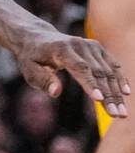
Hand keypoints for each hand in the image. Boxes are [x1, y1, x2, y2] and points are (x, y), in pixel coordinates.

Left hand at [14, 32, 128, 116]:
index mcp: (63, 50)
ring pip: (109, 72)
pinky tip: (126, 94)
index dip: (90, 84)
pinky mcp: (99, 49)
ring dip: (117, 93)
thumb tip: (56, 93)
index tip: (99, 99)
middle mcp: (81, 46)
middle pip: (99, 73)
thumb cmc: (32, 58)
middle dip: (109, 96)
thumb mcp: (29, 69)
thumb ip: (42, 80)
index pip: (80, 68)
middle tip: (117, 115)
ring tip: (122, 113)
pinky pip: (113, 65)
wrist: (38, 37)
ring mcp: (92, 46)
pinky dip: (120, 79)